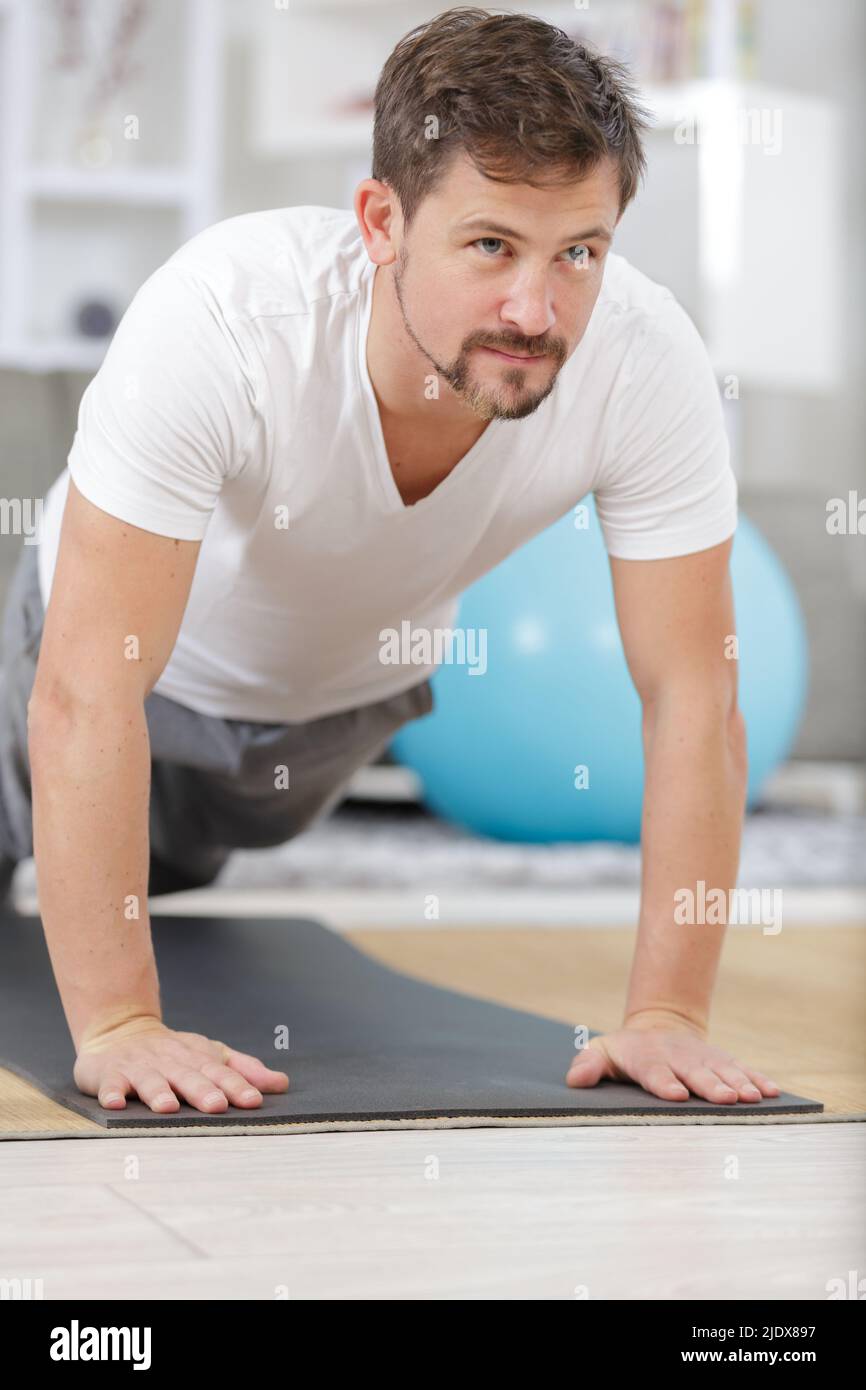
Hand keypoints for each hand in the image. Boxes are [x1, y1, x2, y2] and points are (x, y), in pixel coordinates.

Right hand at [74, 1014, 289, 1114]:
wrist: (120, 1030)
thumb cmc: (174, 1052)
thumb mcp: (210, 1054)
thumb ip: (244, 1070)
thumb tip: (282, 1084)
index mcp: (197, 1058)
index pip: (220, 1072)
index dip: (237, 1085)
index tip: (253, 1100)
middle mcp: (170, 1061)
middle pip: (188, 1076)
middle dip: (202, 1090)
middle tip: (216, 1106)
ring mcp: (139, 1067)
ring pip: (150, 1080)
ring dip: (159, 1092)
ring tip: (168, 1107)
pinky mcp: (110, 1073)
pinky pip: (110, 1084)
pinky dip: (111, 1092)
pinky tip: (115, 1103)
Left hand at [565, 1011, 780, 1103]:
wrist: (660, 1027)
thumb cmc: (626, 1051)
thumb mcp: (602, 1051)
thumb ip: (588, 1064)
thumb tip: (576, 1078)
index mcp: (648, 1058)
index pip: (655, 1072)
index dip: (665, 1083)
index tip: (676, 1095)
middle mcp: (679, 1058)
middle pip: (696, 1073)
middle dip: (711, 1086)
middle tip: (726, 1099)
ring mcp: (704, 1059)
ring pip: (724, 1071)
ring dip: (739, 1084)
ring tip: (754, 1098)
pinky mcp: (723, 1061)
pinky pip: (743, 1069)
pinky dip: (758, 1079)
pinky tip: (773, 1092)